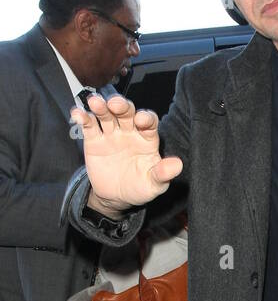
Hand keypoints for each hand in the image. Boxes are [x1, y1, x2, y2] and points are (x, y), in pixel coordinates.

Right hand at [69, 94, 182, 208]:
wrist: (116, 197)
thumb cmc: (139, 187)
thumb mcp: (154, 184)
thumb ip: (163, 173)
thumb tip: (178, 164)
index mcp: (147, 138)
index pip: (149, 122)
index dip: (146, 118)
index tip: (142, 120)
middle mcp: (129, 131)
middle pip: (126, 113)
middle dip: (121, 106)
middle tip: (115, 104)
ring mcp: (111, 134)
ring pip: (106, 115)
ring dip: (101, 107)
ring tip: (95, 103)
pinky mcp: (94, 140)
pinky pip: (89, 126)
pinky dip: (83, 118)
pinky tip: (77, 113)